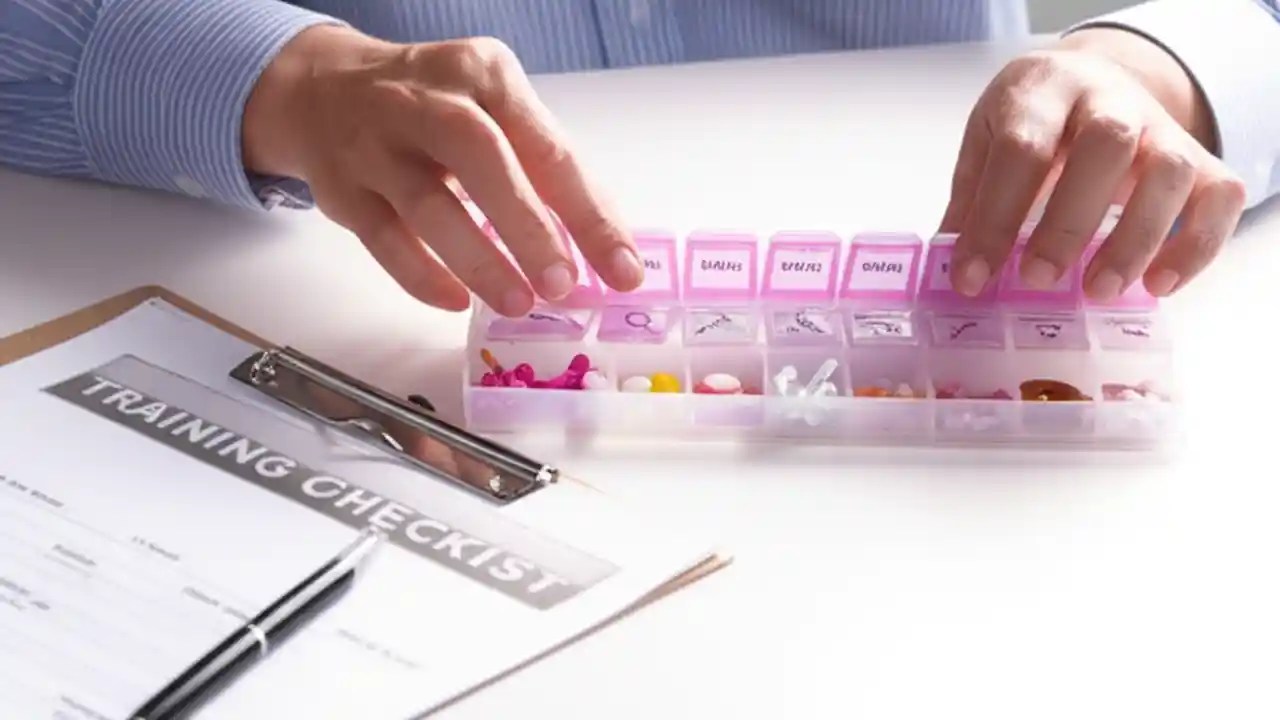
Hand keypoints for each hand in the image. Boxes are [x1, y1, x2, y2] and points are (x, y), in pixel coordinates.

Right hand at [243, 26, 642, 315]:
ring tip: (518, 302)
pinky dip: (422, 276)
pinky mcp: (343, 188)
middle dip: (528, 228)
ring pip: (430, 207)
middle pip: (484, 160)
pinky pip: (384, 240)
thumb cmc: (434, 108)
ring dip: (479, 261)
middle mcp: (429, 100)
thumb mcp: (494, 109)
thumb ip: (542, 167)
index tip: (622, 270)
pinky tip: (455, 301)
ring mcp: (378, 144)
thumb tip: (600, 246)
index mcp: (485, 75)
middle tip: (562, 284)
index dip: (590, 215)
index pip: (549, 149)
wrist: (323, 89)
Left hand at [940, 28, 1246, 299]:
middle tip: (1038, 279)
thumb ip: (971, 204)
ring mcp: (1160, 126)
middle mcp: (1107, 99)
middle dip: (1068, 220)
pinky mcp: (1199, 158)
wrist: (1091, 82)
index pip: (1020, 149)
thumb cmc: (1030, 124)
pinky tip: (1158, 285)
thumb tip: (953, 277)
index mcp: (1041, 91)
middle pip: (1105, 144)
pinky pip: (1219, 196)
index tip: (972, 278)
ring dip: (1136, 237)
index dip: (994, 218)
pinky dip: (1196, 245)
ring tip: (1098, 291)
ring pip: (1170, 169)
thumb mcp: (986, 146)